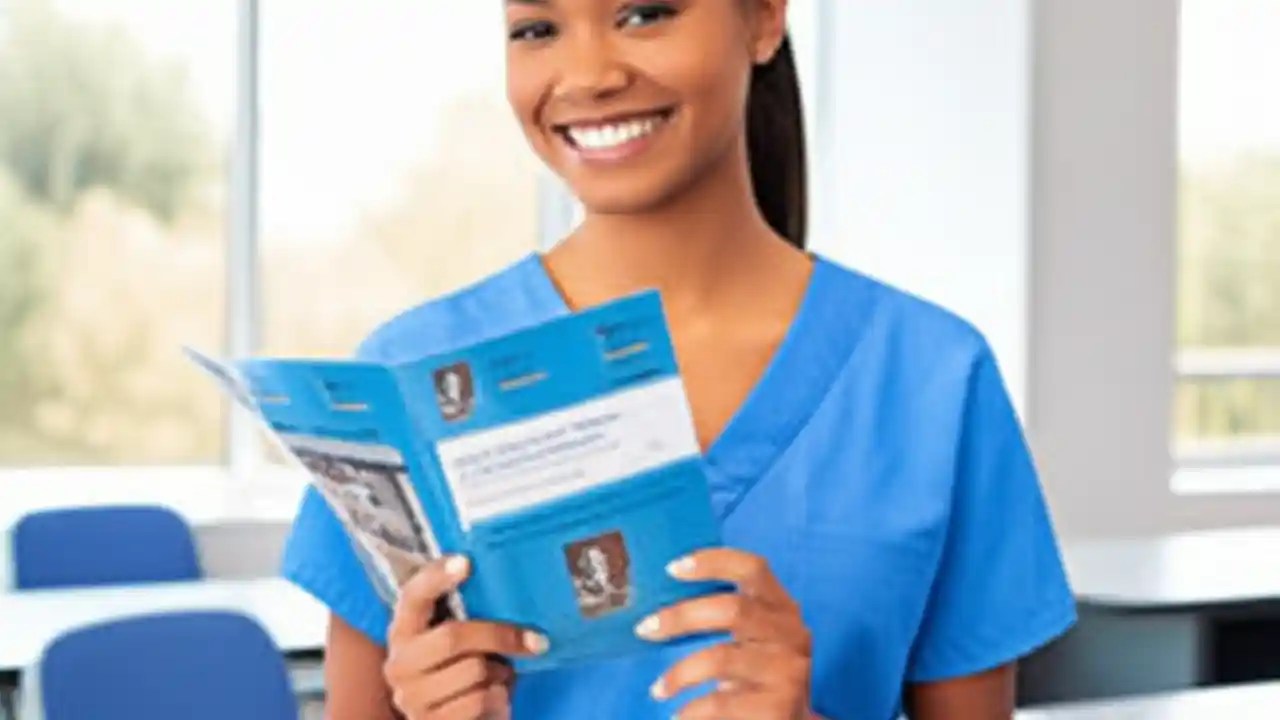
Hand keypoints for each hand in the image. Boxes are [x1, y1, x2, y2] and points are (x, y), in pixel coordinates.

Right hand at [383, 556, 549, 718]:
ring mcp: (411, 697)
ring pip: (473, 671)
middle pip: (453, 636)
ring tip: (500, 675)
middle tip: (536, 639)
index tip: (466, 562)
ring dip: (499, 674)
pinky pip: (478, 702)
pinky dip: (498, 698)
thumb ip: (471, 615)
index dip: (436, 577)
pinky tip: (495, 696)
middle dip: (500, 636)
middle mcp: (399, 662)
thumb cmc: (465, 669)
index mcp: (404, 630)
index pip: (413, 596)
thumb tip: (511, 587)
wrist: (457, 719)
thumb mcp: (465, 640)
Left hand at [639, 549, 812, 719]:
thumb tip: (658, 599)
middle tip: (645, 629)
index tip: (672, 567)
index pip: (753, 569)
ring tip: (658, 688)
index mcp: (781, 606)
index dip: (713, 562)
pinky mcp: (778, 706)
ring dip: (679, 674)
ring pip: (721, 659)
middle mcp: (790, 633)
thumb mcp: (753, 636)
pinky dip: (691, 710)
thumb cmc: (759, 672)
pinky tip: (677, 715)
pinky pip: (721, 703)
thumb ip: (725, 614)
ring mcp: (787, 670)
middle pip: (732, 610)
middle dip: (681, 617)